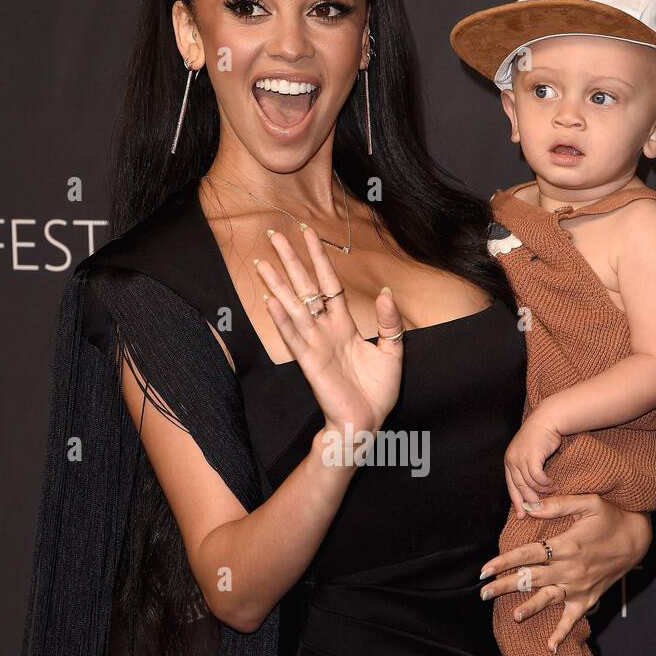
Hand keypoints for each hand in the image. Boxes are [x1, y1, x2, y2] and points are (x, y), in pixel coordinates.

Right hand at [255, 226, 403, 435]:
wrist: (367, 422)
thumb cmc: (378, 391)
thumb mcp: (393, 351)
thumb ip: (389, 322)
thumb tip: (385, 292)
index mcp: (344, 325)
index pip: (328, 283)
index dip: (318, 258)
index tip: (308, 233)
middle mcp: (325, 330)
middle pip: (305, 288)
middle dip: (290, 261)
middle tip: (274, 234)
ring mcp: (316, 345)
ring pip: (294, 308)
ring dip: (278, 285)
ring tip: (262, 263)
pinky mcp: (310, 363)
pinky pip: (295, 337)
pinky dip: (283, 319)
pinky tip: (272, 301)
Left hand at [479, 493, 651, 651]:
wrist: (638, 538)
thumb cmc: (612, 516)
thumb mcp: (588, 503)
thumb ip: (556, 505)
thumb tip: (528, 506)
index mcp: (566, 545)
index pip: (528, 555)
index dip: (504, 562)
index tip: (484, 570)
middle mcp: (570, 569)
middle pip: (531, 578)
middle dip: (505, 586)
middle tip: (483, 593)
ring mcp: (579, 586)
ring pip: (548, 599)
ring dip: (529, 608)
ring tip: (513, 616)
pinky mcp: (588, 598)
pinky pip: (573, 618)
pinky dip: (563, 633)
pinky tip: (550, 647)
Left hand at [504, 407, 563, 516]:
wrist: (548, 419)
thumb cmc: (541, 438)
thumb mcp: (529, 454)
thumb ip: (527, 469)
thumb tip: (531, 490)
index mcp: (509, 461)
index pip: (510, 486)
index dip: (516, 502)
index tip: (521, 515)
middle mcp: (511, 460)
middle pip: (519, 488)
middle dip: (529, 501)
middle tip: (538, 510)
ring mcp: (520, 458)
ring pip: (530, 484)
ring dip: (542, 491)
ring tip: (552, 492)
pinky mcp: (531, 456)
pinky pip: (538, 478)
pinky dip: (545, 484)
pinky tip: (553, 484)